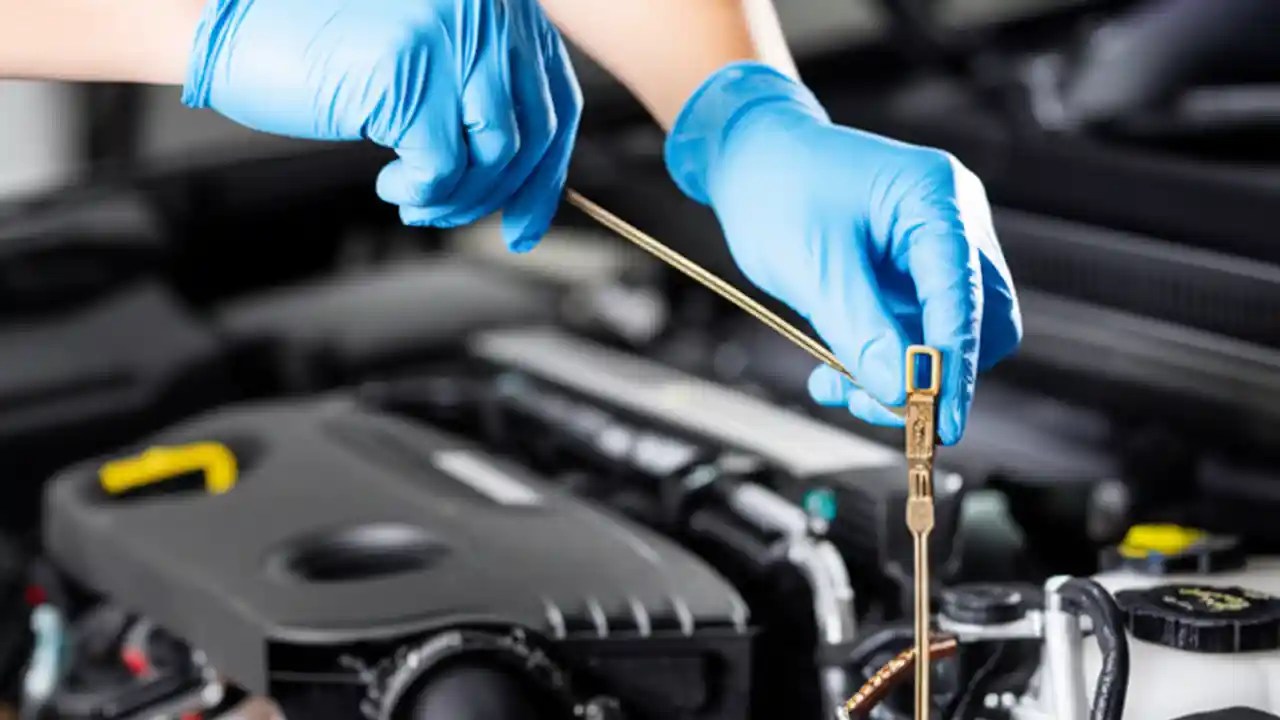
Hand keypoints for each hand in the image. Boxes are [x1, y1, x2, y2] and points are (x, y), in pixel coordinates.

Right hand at [182, 0, 580, 249]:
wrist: (236, 26)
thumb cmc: (323, 48)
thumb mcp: (429, 66)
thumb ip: (485, 99)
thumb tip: (534, 176)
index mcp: (500, 6)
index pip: (558, 101)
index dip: (549, 171)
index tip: (530, 219)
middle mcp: (486, 12)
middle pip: (536, 134)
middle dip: (506, 196)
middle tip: (466, 219)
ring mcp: (448, 40)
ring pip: (494, 157)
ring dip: (457, 199)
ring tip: (416, 199)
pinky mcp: (407, 75)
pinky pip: (442, 168)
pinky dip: (420, 194)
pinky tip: (392, 187)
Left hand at [665, 62, 1020, 444]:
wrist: (747, 158)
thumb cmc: (776, 187)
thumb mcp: (814, 267)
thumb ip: (862, 333)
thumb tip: (902, 393)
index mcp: (937, 198)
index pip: (965, 297)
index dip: (955, 367)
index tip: (941, 423)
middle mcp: (952, 220)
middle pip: (979, 322)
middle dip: (932, 373)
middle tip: (877, 406)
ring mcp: (935, 248)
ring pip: (948, 335)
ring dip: (902, 374)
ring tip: (841, 385)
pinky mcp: (912, 273)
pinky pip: (916, 331)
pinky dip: (883, 360)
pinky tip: (838, 373)